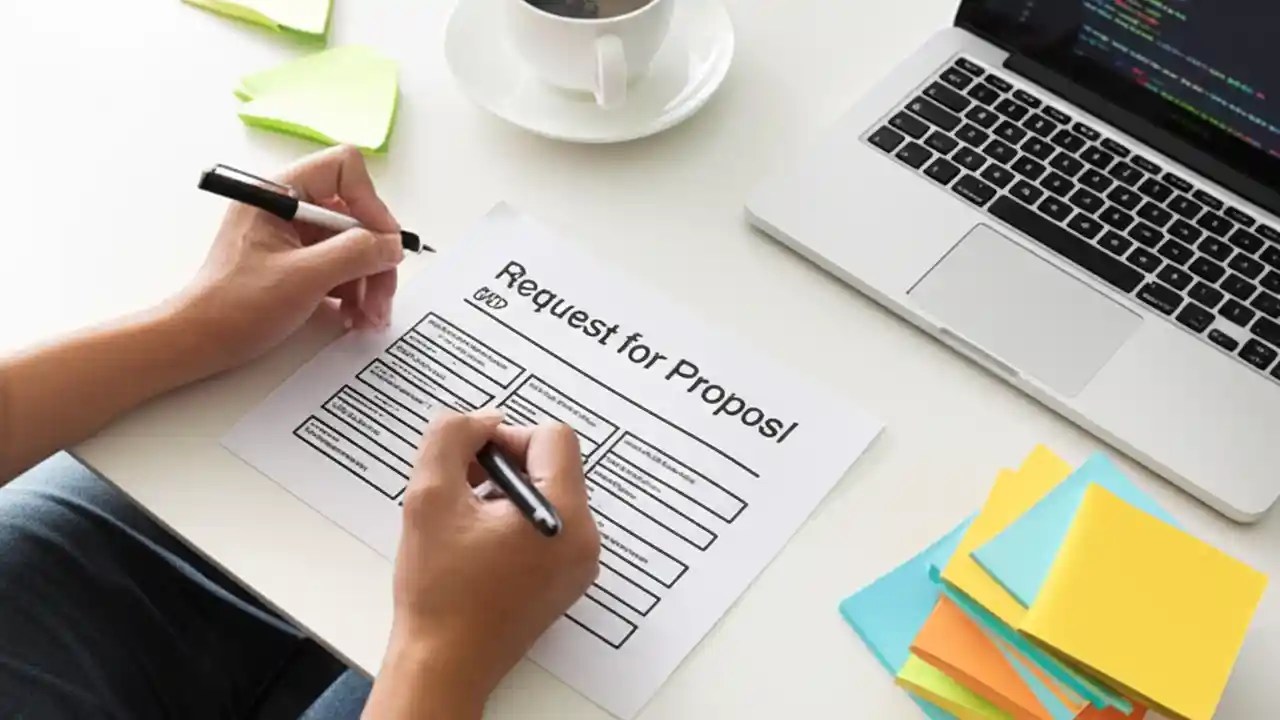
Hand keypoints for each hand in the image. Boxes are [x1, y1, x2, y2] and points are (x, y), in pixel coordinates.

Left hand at [173, 146, 404, 377]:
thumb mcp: (303, 278)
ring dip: (369, 282)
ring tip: (369, 318)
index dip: (370, 203)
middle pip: (355, 216)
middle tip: (382, 296)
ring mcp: (293, 238)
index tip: (382, 243)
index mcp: (279, 194)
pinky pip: (340, 268)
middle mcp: (289, 209)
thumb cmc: (236, 306)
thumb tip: (392, 245)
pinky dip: (354, 293)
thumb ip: (355, 254)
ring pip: (353, 247)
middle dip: (374, 258)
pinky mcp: (297, 265)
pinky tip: (354, 318)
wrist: (199, 342)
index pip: (343, 170)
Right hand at [365, 411, 600, 718]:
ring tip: (467, 523)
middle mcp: (586, 538)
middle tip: (462, 491)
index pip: (553, 437)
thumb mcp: (430, 496)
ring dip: (508, 493)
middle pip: (555, 464)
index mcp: (564, 515)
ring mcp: (580, 563)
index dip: (505, 437)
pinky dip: (516, 521)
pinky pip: (551, 526)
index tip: (470, 463)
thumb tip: (480, 420)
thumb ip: (452, 438)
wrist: (443, 664)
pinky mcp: (566, 580)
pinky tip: (480, 545)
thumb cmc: (439, 591)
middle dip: (505, 465)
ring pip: (550, 493)